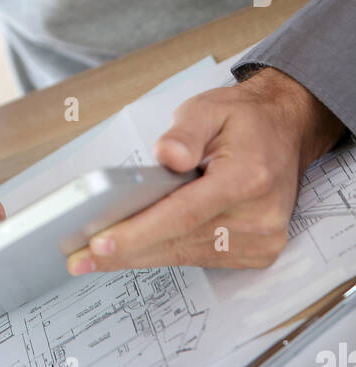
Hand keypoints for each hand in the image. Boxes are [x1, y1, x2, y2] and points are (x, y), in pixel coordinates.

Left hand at [64, 67, 344, 275]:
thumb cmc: (243, 120)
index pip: (184, 213)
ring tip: (97, 257)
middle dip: (126, 250)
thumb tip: (166, 155)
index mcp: (248, 178)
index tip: (101, 243)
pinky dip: (166, 253)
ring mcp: (262, 240)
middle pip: (179, 241)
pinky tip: (135, 250)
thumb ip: (185, 131)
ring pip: (187, 255)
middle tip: (81, 258)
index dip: (139, 231)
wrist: (285, 131)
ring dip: (141, 256)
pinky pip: (201, 258)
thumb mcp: (210, 107)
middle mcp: (259, 216)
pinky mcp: (258, 252)